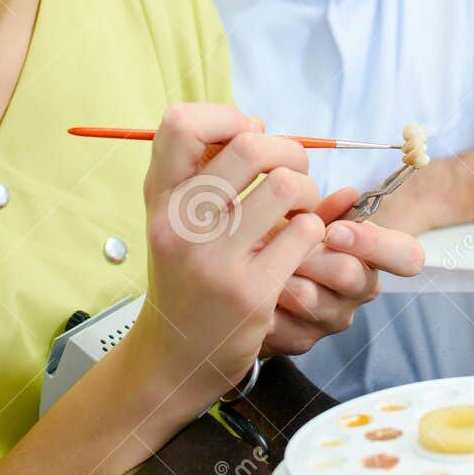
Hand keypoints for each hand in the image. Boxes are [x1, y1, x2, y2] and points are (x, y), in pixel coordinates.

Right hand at [127, 104, 324, 411]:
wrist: (174, 356)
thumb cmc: (185, 275)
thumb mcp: (175, 219)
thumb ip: (202, 171)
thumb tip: (254, 124)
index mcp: (159, 197)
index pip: (181, 123)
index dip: (225, 117)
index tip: (245, 138)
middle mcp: (179, 224)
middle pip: (249, 146)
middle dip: (288, 151)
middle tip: (293, 172)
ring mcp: (213, 260)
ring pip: (285, 186)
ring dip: (308, 191)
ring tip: (300, 209)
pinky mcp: (250, 292)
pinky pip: (305, 233)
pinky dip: (314, 230)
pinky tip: (301, 243)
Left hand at [263, 187, 425, 355]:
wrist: (251, 283)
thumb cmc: (289, 242)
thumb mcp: (307, 219)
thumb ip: (327, 210)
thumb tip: (349, 195)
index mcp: (373, 256)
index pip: (406, 256)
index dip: (374, 244)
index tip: (333, 231)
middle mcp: (361, 289)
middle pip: (349, 275)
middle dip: (309, 255)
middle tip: (280, 243)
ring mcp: (334, 317)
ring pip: (310, 299)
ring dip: (280, 277)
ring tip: (258, 263)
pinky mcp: (304, 340)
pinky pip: (283, 325)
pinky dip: (262, 306)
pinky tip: (250, 294)